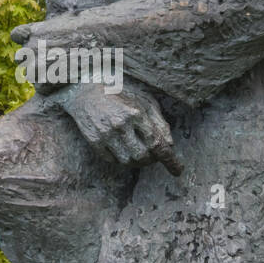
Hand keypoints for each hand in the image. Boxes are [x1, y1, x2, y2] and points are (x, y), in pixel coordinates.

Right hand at [59, 82, 181, 176]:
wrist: (85, 91)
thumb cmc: (120, 94)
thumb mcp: (144, 101)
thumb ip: (159, 122)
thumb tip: (170, 144)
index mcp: (136, 113)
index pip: (157, 143)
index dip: (170, 160)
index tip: (178, 170)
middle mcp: (120, 125)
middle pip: (144, 156)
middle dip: (153, 159)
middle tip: (154, 155)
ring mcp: (105, 134)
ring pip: (128, 161)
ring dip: (138, 162)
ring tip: (140, 153)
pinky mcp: (94, 141)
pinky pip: (113, 161)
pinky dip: (123, 159)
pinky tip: (125, 149)